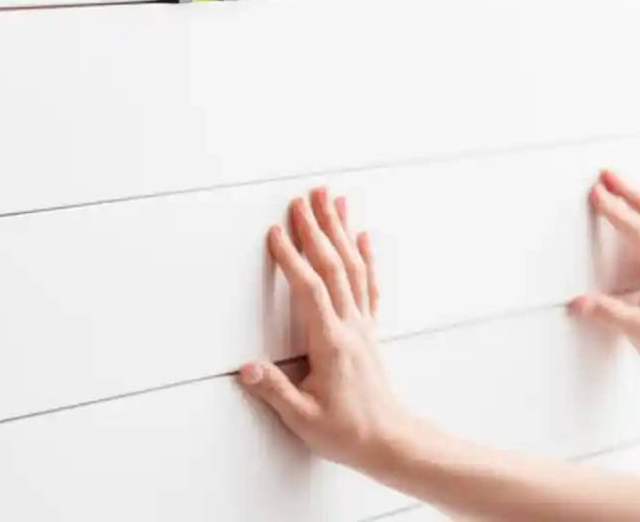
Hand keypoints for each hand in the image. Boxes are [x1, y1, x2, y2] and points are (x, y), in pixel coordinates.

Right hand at [238, 188, 414, 475]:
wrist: (391, 442)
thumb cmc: (348, 432)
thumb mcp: (304, 419)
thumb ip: (275, 391)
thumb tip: (247, 368)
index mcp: (331, 343)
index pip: (309, 290)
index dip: (292, 259)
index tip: (276, 232)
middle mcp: (350, 326)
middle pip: (333, 266)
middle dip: (316, 227)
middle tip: (303, 196)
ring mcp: (362, 325)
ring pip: (352, 267)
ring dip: (340, 230)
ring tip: (333, 199)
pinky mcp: (368, 330)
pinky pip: (368, 283)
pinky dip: (365, 255)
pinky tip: (362, 235)